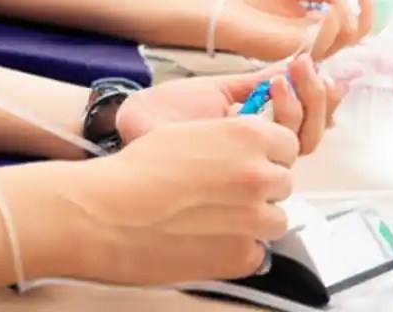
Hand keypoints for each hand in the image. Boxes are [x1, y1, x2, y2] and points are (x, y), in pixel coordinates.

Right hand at [62, 118, 297, 284]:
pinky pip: (256, 254)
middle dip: (258, 189)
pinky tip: (205, 241)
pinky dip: (236, 250)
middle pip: (282, 184)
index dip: (266, 155)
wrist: (105, 211)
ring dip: (252, 221)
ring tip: (211, 220)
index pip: (287, 145)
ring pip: (274, 221)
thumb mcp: (185, 135)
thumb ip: (225, 144)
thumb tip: (242, 157)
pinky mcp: (241, 256)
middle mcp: (258, 175)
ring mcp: (254, 218)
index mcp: (246, 136)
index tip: (247, 163)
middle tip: (221, 194)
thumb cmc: (133, 171)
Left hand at [117, 55, 341, 154]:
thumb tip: (294, 64)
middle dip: (316, 97)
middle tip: (308, 65)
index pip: (304, 120)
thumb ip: (258, 82)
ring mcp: (251, 160)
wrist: (138, 117)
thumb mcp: (221, 88)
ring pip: (300, 141)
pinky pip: (277, 146)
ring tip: (286, 74)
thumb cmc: (171, 108)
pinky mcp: (241, 165)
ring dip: (303, 102)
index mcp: (257, 130)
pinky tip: (273, 87)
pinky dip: (282, 113)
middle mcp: (259, 150)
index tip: (318, 64)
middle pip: (310, 133)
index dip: (319, 96)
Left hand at [212, 0, 371, 62]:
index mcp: (318, 22)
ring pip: (348, 38)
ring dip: (347, 13)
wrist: (223, 8)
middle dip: (365, 5)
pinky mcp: (295, 51)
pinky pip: (326, 42)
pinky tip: (324, 10)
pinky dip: (332, 23)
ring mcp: (308, 46)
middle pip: (361, 32)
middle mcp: (317, 37)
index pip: (357, 19)